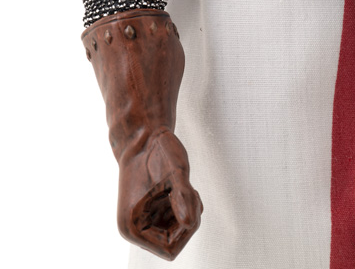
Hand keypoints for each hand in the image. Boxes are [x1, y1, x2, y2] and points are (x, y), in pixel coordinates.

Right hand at [118, 129, 202, 260]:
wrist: (144, 135)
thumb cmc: (158, 150)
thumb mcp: (176, 172)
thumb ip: (183, 197)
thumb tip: (190, 223)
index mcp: (133, 227)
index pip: (169, 250)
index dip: (186, 231)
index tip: (191, 204)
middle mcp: (134, 229)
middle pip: (173, 244)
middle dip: (188, 220)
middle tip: (192, 193)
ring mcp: (142, 221)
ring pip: (175, 233)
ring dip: (186, 213)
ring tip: (185, 187)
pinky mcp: (150, 212)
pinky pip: (173, 222)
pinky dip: (183, 207)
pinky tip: (181, 188)